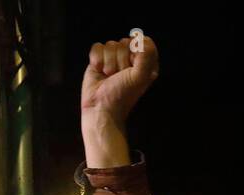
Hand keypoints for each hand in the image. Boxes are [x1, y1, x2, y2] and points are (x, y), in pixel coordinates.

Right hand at [80, 35, 158, 167]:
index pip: (143, 42)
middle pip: (125, 42)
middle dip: (120, 60)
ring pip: (110, 44)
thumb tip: (140, 38)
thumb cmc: (122, 95)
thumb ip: (146, 55)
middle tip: (119, 76)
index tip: (133, 68)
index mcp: (145, 62)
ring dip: (108, 62)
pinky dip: (97, 59)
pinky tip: (99, 71)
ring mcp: (113, 59)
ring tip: (109, 76)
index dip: (136, 53)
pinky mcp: (99, 60)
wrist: (100, 108)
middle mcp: (130, 59)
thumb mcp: (140, 76)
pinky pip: (97, 47)